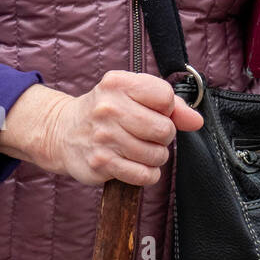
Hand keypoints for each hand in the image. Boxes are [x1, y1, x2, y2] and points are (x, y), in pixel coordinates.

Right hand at [0, 72, 202, 185]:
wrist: (63, 132)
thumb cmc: (107, 111)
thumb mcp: (133, 95)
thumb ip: (171, 105)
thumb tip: (197, 121)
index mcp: (119, 84)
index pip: (166, 97)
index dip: (168, 109)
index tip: (156, 111)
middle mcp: (109, 109)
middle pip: (164, 129)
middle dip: (164, 135)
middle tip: (150, 134)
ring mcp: (104, 137)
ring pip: (157, 154)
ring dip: (156, 156)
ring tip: (142, 149)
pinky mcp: (101, 164)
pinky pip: (144, 175)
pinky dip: (148, 174)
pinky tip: (139, 166)